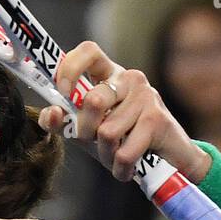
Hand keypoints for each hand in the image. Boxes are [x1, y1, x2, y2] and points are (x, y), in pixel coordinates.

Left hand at [38, 40, 210, 182]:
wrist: (168, 162)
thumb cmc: (123, 141)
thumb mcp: (87, 131)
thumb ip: (64, 121)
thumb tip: (52, 113)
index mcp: (109, 74)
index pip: (88, 51)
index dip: (70, 68)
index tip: (62, 93)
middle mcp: (128, 79)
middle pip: (93, 100)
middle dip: (86, 132)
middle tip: (95, 142)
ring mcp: (145, 96)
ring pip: (107, 132)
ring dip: (106, 155)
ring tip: (117, 155)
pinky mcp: (157, 119)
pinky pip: (124, 152)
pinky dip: (120, 168)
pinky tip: (127, 168)